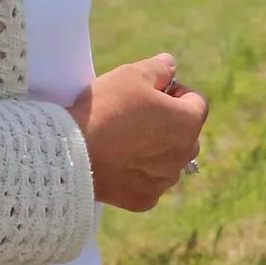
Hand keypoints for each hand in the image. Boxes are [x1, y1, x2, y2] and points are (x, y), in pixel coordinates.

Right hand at [71, 53, 208, 212]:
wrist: (70, 153)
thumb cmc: (105, 110)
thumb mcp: (132, 74)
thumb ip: (158, 68)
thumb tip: (170, 65)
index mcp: (188, 123)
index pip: (195, 102)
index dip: (175, 91)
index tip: (153, 91)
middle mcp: (184, 155)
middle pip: (183, 132)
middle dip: (166, 122)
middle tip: (134, 114)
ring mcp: (164, 180)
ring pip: (167, 160)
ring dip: (154, 149)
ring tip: (122, 139)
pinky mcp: (144, 199)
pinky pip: (148, 182)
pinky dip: (137, 173)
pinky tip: (116, 162)